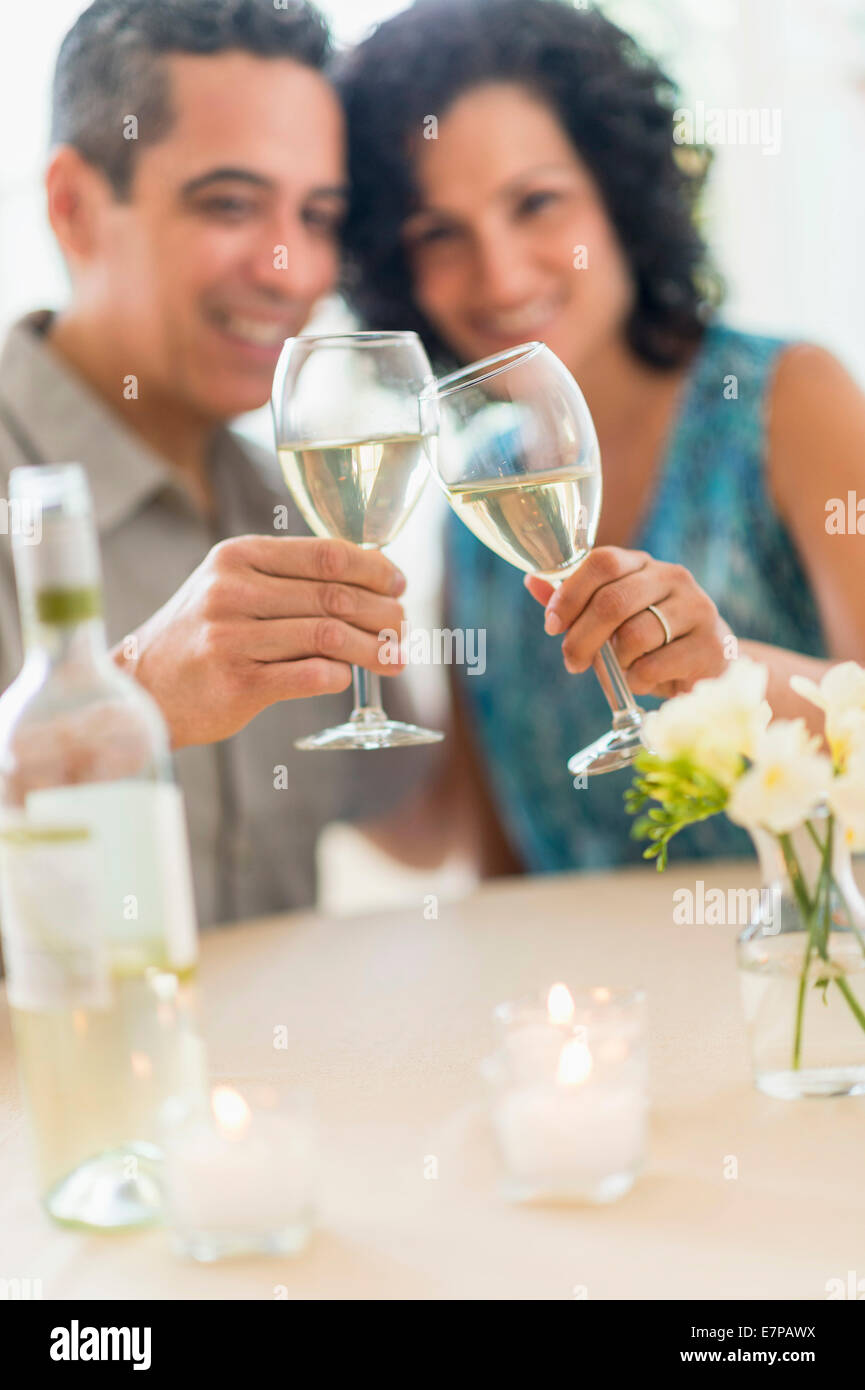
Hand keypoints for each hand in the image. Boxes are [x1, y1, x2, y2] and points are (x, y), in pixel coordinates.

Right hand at [113, 535, 407, 747]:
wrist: (143, 687)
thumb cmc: (201, 635)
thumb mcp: (230, 587)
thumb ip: (288, 580)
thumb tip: (370, 585)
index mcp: (238, 557)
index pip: (325, 555)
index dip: (373, 569)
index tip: (398, 585)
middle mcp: (232, 591)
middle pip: (333, 597)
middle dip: (382, 613)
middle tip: (403, 629)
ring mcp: (232, 638)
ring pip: (328, 637)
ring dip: (372, 649)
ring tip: (394, 659)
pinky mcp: (237, 683)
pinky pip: (309, 676)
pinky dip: (339, 676)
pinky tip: (347, 679)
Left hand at [524, 547, 731, 697]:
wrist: (712, 667)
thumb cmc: (653, 641)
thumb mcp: (613, 620)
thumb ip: (576, 601)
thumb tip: (531, 581)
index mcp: (643, 565)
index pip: (602, 562)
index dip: (570, 594)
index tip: (551, 625)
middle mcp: (673, 578)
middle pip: (613, 601)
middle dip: (581, 638)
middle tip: (572, 662)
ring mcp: (696, 609)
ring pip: (634, 636)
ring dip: (617, 663)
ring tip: (623, 670)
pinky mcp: (710, 645)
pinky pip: (654, 666)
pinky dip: (637, 680)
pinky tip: (643, 681)